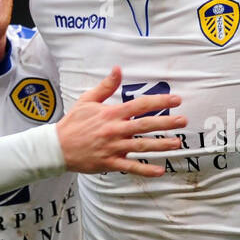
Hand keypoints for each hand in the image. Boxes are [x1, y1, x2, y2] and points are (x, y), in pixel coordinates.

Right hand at [56, 67, 185, 176]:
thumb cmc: (73, 122)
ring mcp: (112, 148)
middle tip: (183, 121)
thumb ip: (106, 86)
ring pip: (141, 146)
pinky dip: (145, 170)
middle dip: (166, 123)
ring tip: (178, 143)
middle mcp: (114, 130)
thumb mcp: (88, 100)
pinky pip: (130, 167)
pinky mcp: (109, 163)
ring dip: (161, 145)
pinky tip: (160, 170)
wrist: (57, 147)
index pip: (139, 105)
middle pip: (144, 125)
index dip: (159, 102)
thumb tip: (118, 69)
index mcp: (110, 113)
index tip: (176, 100)